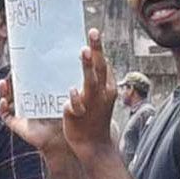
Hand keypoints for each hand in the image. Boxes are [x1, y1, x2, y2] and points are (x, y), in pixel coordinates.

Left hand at [67, 36, 120, 153]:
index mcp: (107, 88)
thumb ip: (94, 81)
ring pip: (91, 82)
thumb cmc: (95, 118)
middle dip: (97, 49)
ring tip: (84, 51)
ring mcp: (91, 104)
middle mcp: (101, 93)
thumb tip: (87, 60)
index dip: (99, 48)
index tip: (93, 32)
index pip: (104, 64)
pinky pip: (77, 105)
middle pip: (100, 67)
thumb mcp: (99, 97)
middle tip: (93, 32)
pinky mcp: (78, 115)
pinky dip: (75, 98)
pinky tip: (71, 90)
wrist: (95, 146)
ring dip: (87, 66)